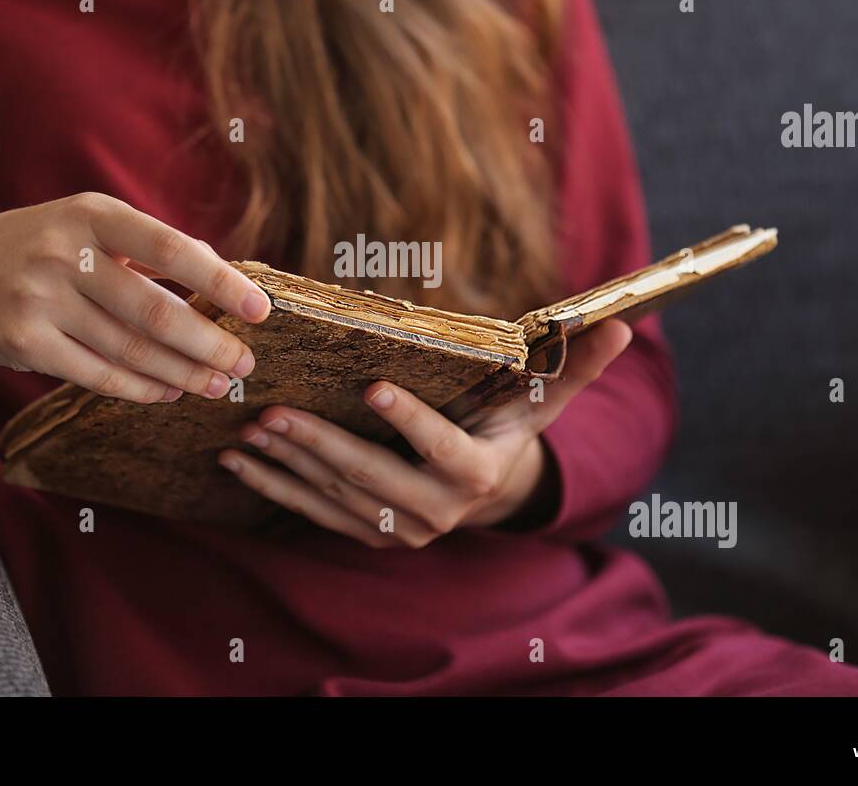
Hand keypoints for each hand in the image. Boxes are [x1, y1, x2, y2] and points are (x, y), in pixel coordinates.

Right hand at [0, 192, 270, 401]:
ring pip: (130, 349)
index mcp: (92, 214)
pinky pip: (97, 374)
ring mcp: (40, 298)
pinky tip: (168, 392)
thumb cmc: (36, 248)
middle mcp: (64, 252)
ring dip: (182, 373)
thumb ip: (147, 246)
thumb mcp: (85, 226)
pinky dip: (140, 387)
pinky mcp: (23, 341)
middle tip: (243, 365)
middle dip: (209, 344)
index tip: (259, 310)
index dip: (220, 282)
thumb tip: (223, 272)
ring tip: (215, 385)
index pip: (171, 248)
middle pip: (155, 311)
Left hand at [218, 319, 632, 545]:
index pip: (441, 449)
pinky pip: (314, 514)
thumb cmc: (508, 430)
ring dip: (287, 466)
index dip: (411, 422)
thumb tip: (619, 325)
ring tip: (248, 431)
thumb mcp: (540, 401)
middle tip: (273, 412)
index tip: (374, 387)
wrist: (489, 494)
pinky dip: (275, 488)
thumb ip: (572, 366)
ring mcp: (397, 528)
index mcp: (475, 474)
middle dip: (319, 446)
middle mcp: (435, 511)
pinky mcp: (368, 533)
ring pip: (334, 497)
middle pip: (371, 477)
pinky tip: (239, 462)